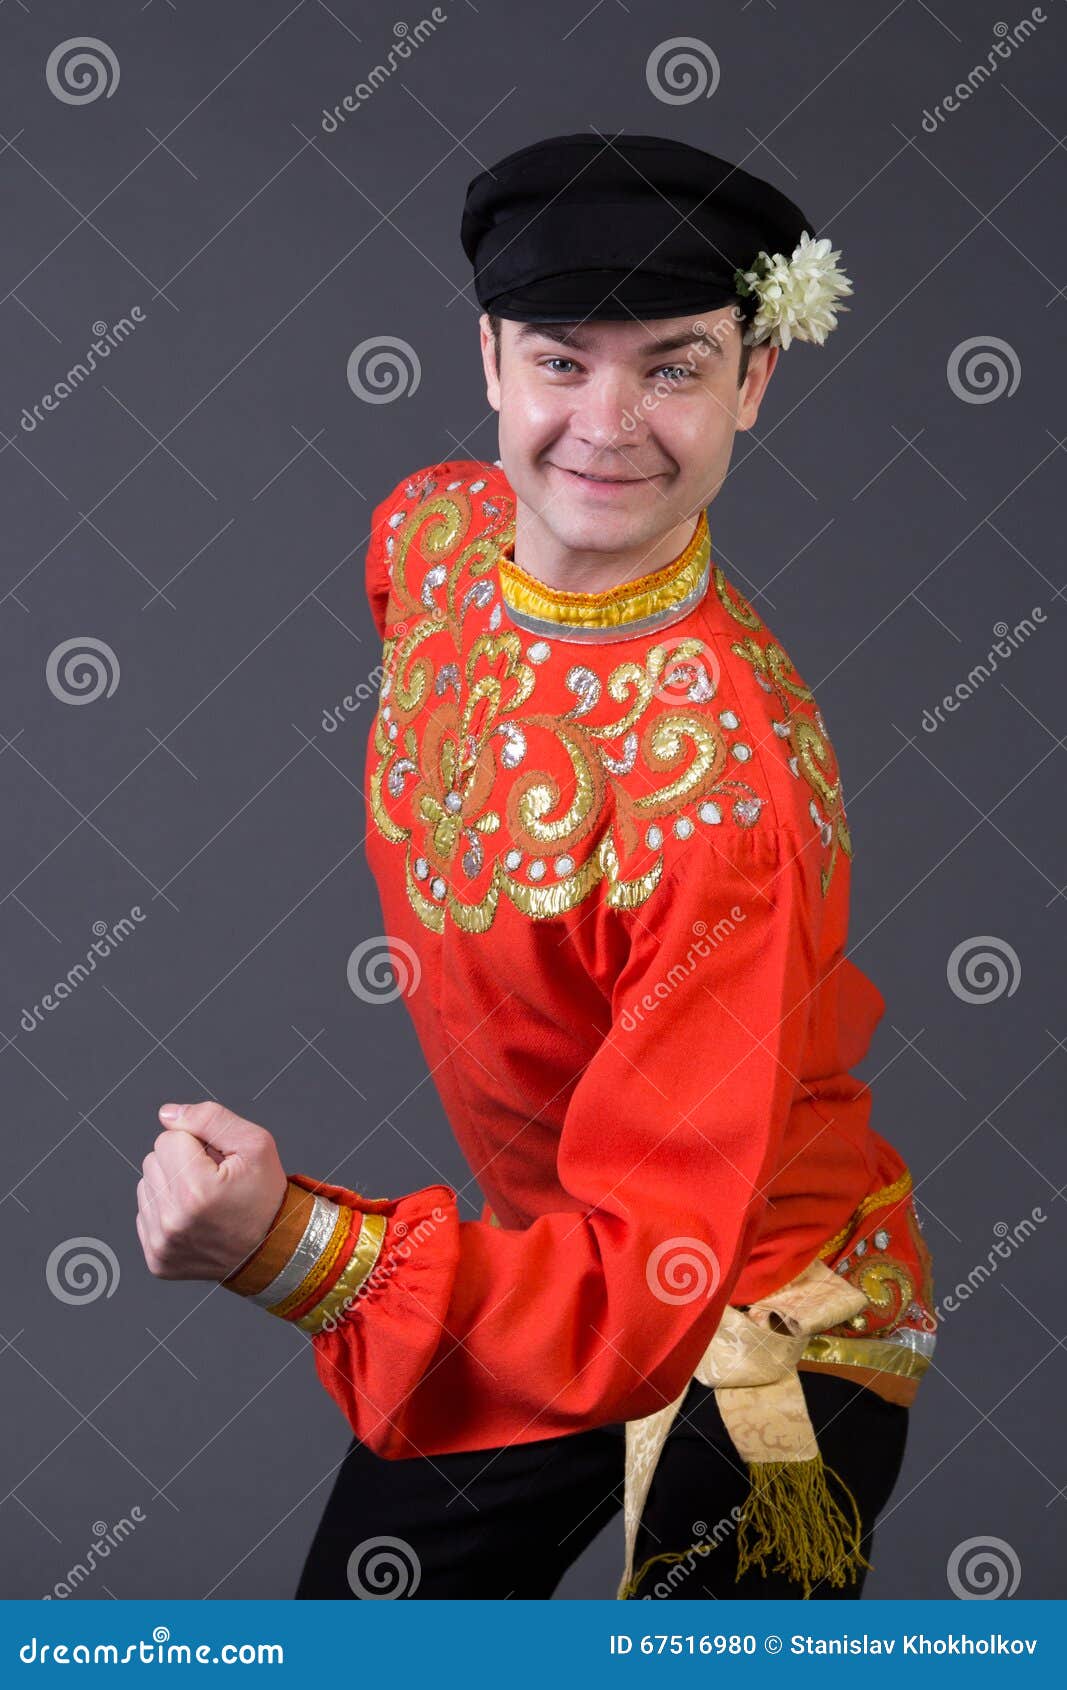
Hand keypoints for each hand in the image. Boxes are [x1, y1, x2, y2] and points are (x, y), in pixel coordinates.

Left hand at [136, 1101, 287, 1280]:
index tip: (218, 1164)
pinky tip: (193, 1219)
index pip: (168, 1138)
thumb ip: (210, 1118)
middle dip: (181, 1163)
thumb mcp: (255, 1144)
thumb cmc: (266, 1196)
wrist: (274, 1249)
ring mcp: (162, 1244)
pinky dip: (167, 1211)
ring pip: (146, 1186)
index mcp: (195, 1190)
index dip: (197, 1144)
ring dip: (172, 1186)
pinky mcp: (157, 1259)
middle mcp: (173, 1221)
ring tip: (203, 1201)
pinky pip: (145, 1215)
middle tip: (213, 1182)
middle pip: (153, 1160)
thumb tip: (167, 1114)